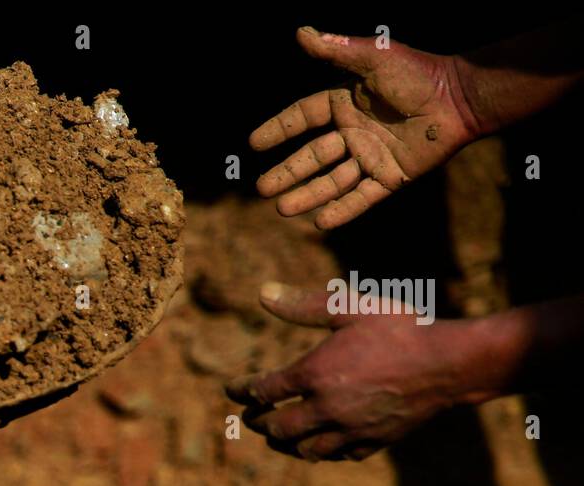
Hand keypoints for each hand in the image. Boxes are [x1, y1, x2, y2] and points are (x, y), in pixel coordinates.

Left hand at [223, 283, 487, 460]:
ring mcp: (351, 430)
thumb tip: (262, 294)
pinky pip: (339, 455)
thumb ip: (303, 304)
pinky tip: (319, 444)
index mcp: (315, 375)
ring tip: (277, 436)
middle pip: (278, 428)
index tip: (232, 389)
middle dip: (259, 422)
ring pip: (305, 450)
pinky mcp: (375, 442)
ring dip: (285, 444)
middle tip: (252, 417)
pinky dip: (323, 451)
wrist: (450, 363)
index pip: (264, 390)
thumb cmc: (400, 328)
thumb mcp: (349, 307)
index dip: (243, 390)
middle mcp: (327, 408)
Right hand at [251, 26, 482, 228]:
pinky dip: (343, 211)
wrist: (460, 99)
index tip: (254, 143)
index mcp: (345, 103)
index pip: (304, 117)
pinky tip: (321, 223)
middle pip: (312, 156)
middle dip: (287, 173)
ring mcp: (371, 156)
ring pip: (332, 181)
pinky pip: (362, 197)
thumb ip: (337, 49)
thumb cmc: (419, 72)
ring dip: (307, 195)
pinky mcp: (391, 176)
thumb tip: (301, 32)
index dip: (279, 129)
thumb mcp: (375, 57)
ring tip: (282, 209)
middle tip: (261, 189)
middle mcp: (353, 132)